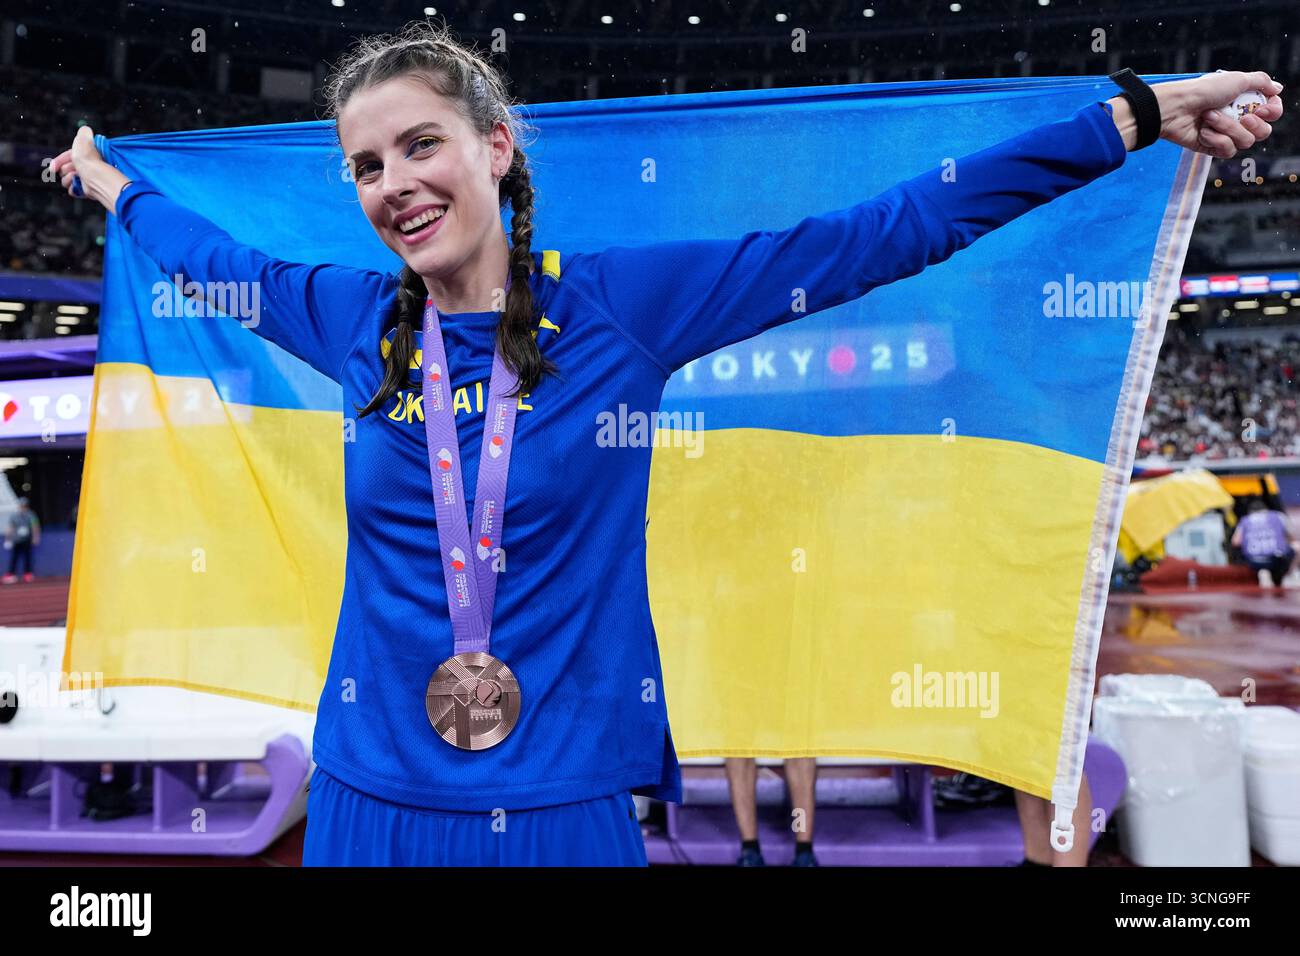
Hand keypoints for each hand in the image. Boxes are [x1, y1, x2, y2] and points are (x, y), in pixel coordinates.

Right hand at [50, 126, 131, 213]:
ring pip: (66, 180)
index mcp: (85, 156)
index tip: (52, 167)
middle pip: (64, 169)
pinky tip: (77, 186)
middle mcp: (86, 168)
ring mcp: (86, 180)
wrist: (95, 176)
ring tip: (75, 177)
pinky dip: (73, 189)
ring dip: (67, 179)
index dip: (58, 161)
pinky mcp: (87, 191)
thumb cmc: (88, 158)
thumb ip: (84, 132)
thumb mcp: (84, 139)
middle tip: (72, 170)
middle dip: (64, 169)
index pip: (67, 157)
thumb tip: (86, 130)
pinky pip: (72, 190)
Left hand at [1155, 70, 1283, 157]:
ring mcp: (1225, 134)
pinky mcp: (1212, 148)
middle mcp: (1237, 118)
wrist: (1175, 108)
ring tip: (1209, 117)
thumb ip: (1260, 82)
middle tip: (1242, 116)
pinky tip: (1203, 132)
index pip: (1272, 113)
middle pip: (1263, 132)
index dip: (1272, 112)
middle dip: (1254, 124)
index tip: (1264, 108)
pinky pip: (1228, 151)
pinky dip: (1216, 140)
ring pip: (1246, 142)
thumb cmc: (1203, 91)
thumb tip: (1277, 89)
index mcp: (1245, 101)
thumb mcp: (1236, 79)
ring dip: (1228, 128)